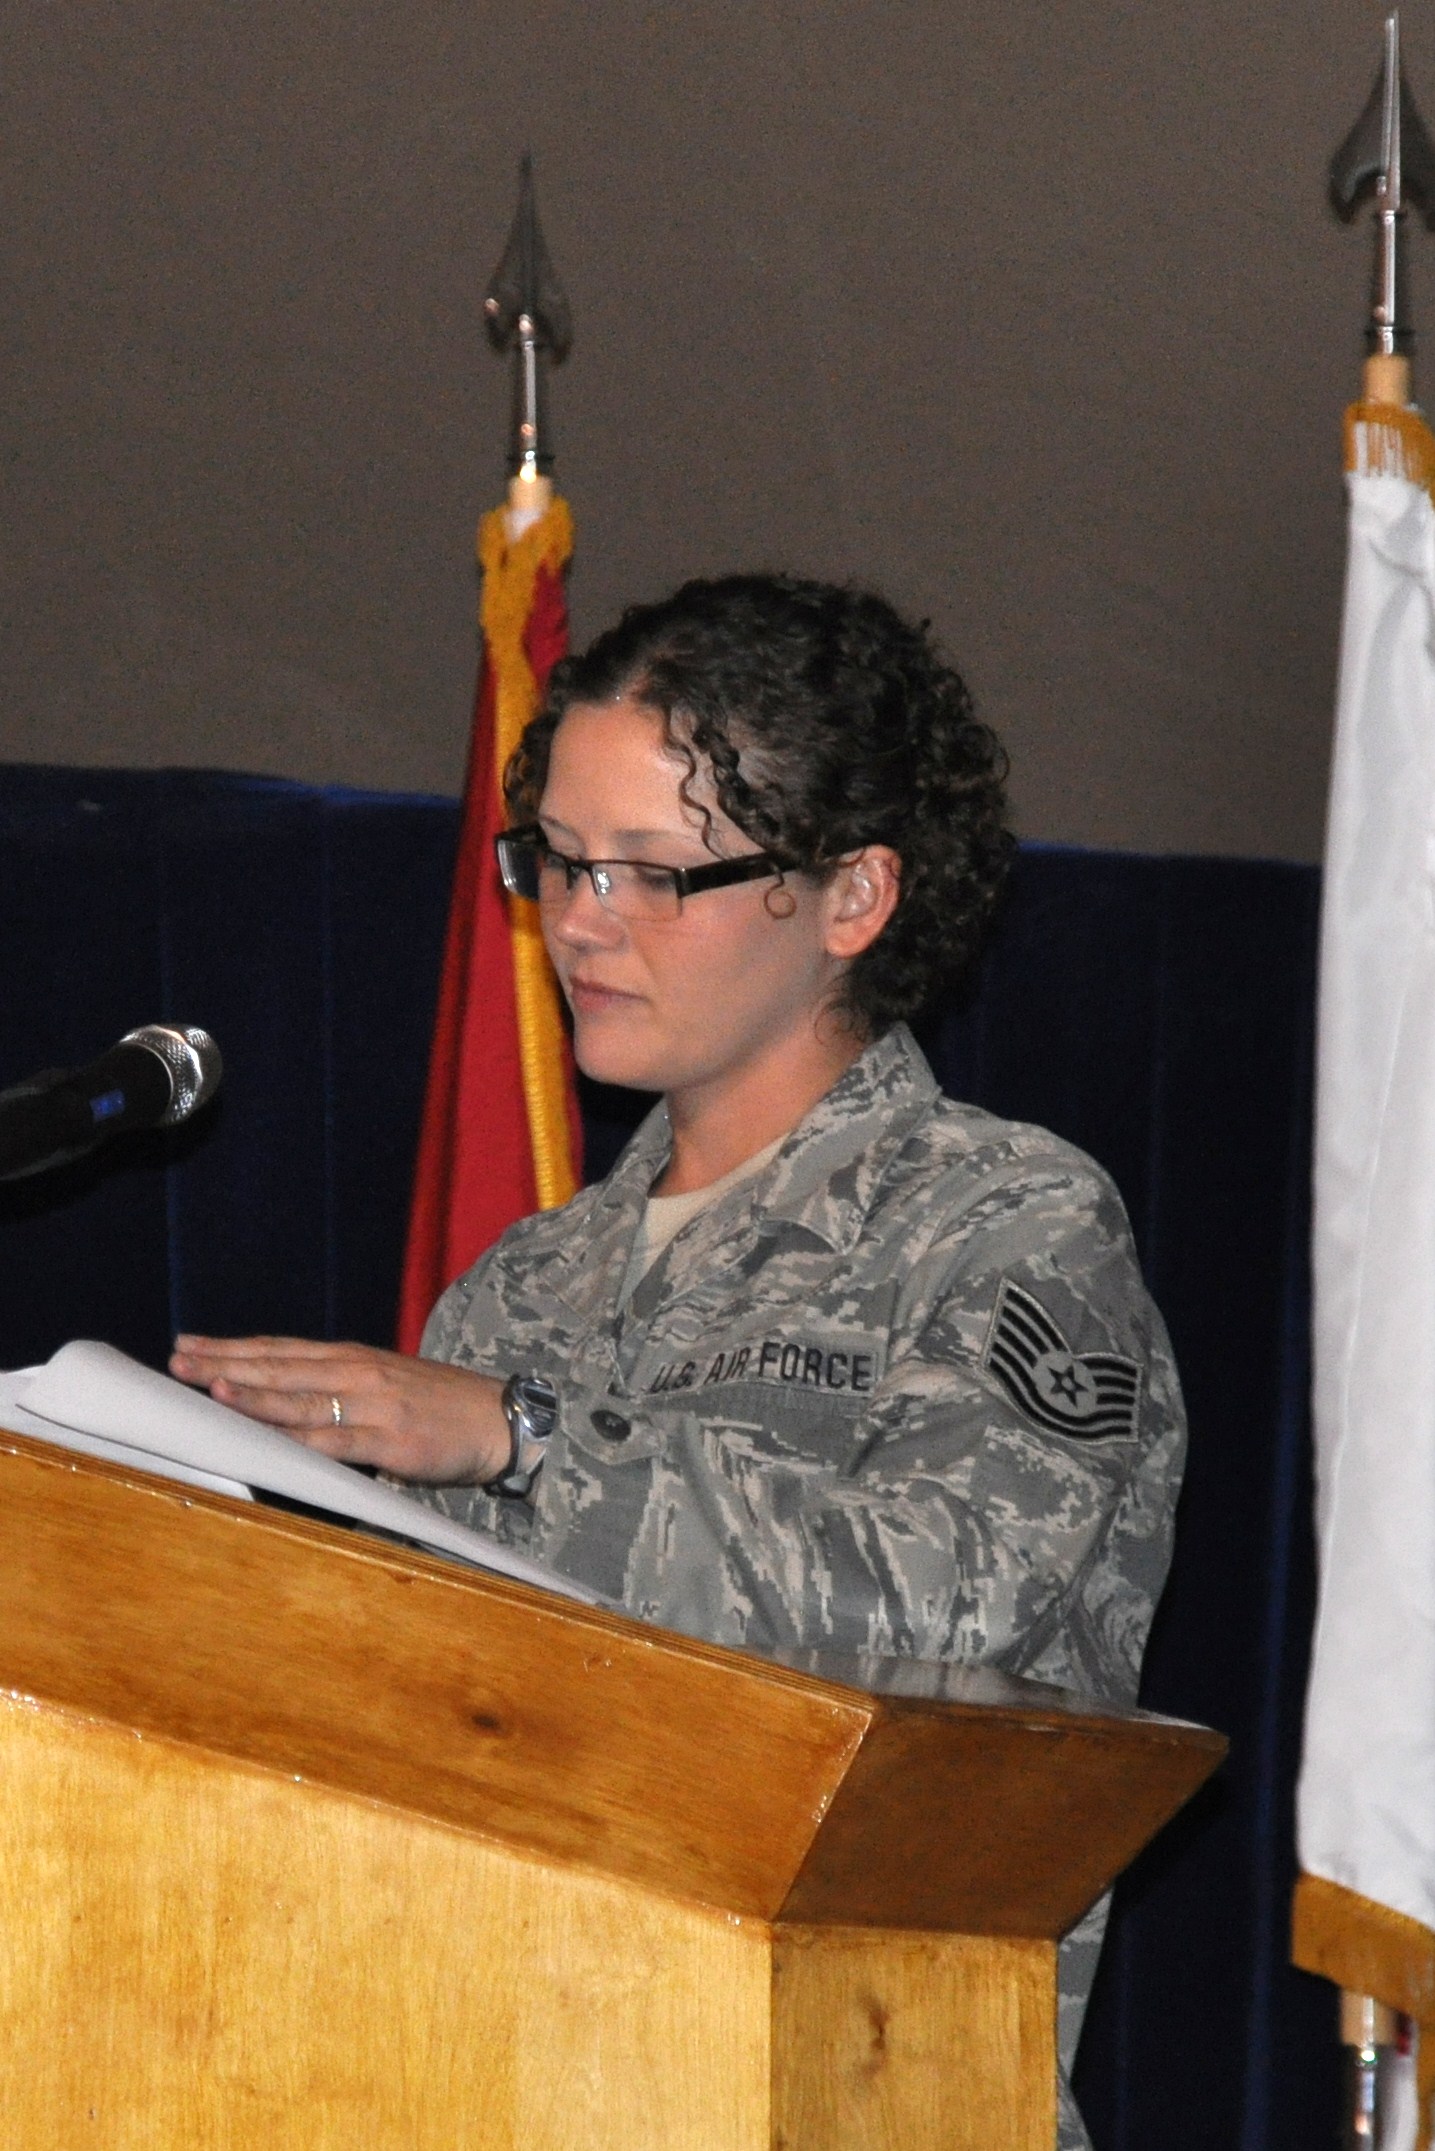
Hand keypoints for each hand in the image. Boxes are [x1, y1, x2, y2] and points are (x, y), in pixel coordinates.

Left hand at [168, 1334, 509, 1484]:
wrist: (503, 1418)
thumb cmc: (443, 1406)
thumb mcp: (388, 1385)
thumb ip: (342, 1390)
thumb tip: (291, 1402)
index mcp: (354, 1358)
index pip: (281, 1350)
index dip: (234, 1348)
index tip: (190, 1344)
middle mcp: (358, 1372)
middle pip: (280, 1367)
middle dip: (226, 1364)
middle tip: (179, 1361)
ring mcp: (374, 1403)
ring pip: (301, 1399)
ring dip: (254, 1394)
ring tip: (211, 1387)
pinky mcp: (391, 1438)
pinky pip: (336, 1439)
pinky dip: (299, 1436)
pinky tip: (270, 1436)